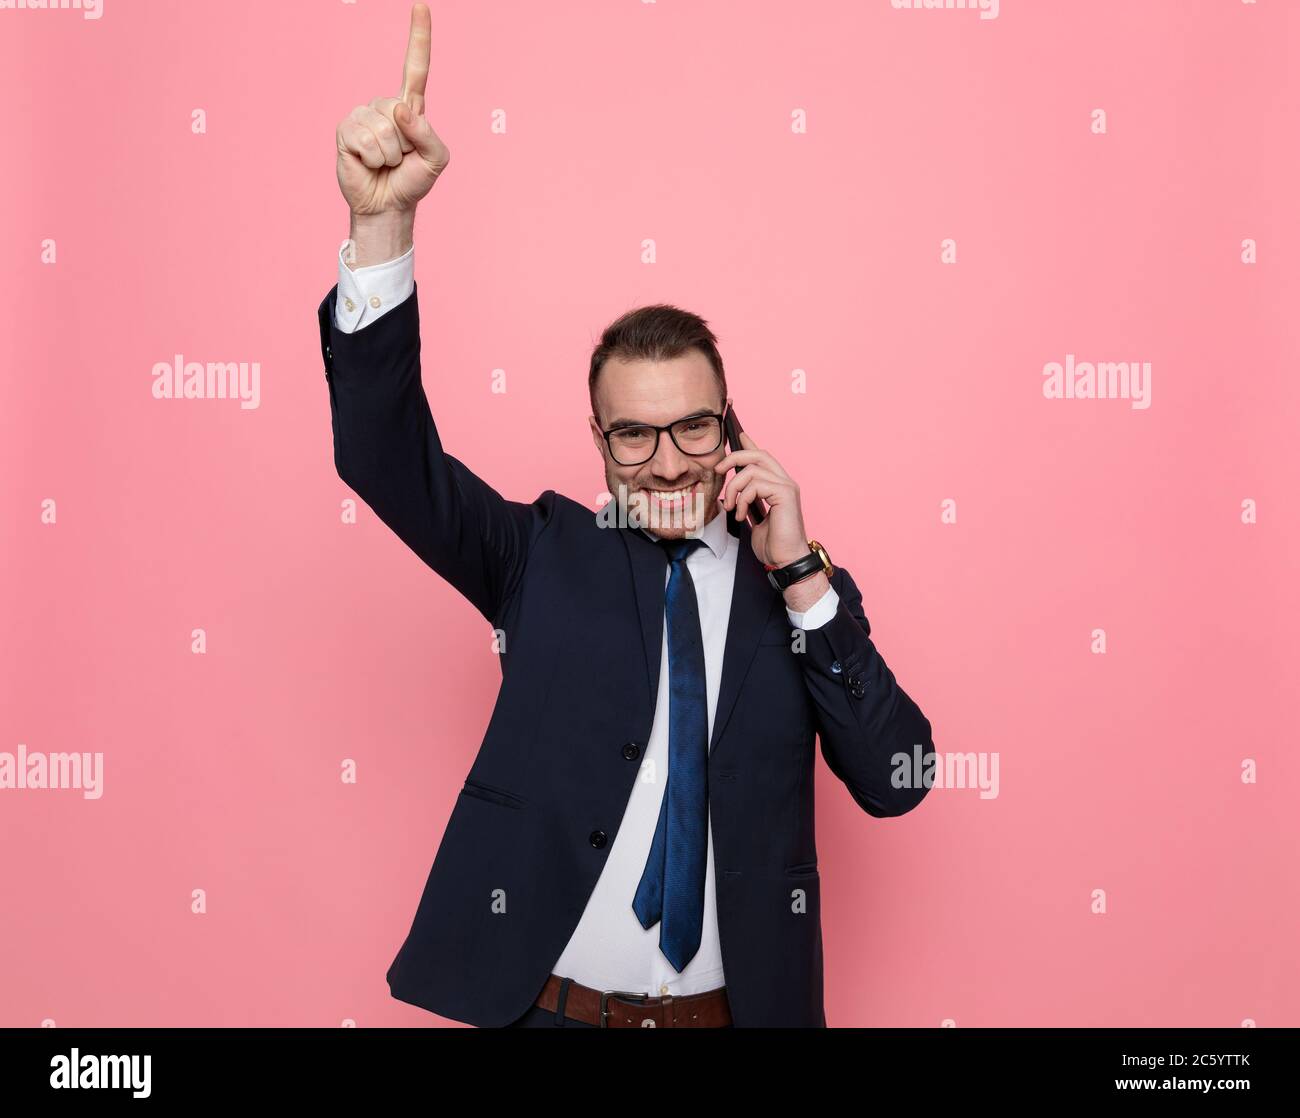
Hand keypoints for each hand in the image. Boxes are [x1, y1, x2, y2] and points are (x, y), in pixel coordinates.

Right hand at [335, 2, 449, 217]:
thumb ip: (427, 134)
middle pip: (399, 110)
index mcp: (410, 107)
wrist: (388, 206)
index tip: (422, 6)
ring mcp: (363, 116)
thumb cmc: (413, 180)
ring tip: (384, 162)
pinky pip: (364, 139)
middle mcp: (385, 106)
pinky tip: (368, 163)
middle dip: (404, 143)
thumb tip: (400, 110)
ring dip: (388, 153)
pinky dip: (372, 158)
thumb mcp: (436, 159)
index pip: (416, 67)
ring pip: (382, 127)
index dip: (419, 37)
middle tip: (399, 158)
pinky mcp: (346, 130)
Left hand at [714, 431, 810, 568]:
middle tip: (718, 469)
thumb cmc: (773, 543)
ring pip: (751, 470)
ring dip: (733, 489)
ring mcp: (787, 486)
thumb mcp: (753, 518)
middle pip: (758, 455)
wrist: (786, 559)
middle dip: (734, 458)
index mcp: (778, 485)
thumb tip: (731, 493)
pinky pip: (755, 485)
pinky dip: (742, 499)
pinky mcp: (785, 494)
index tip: (739, 434)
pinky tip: (741, 515)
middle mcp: (785, 482)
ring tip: (731, 508)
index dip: (750, 444)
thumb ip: (747, 501)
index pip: (763, 457)